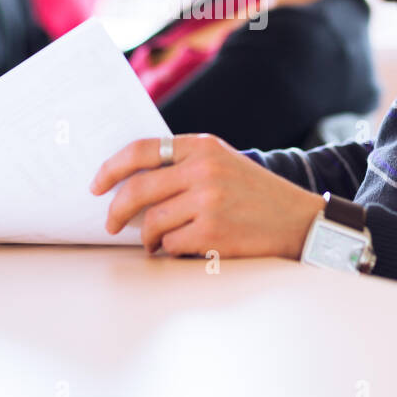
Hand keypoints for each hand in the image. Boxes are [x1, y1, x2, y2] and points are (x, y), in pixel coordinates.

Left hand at [90, 133, 323, 259]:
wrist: (299, 221)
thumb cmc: (256, 195)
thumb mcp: (224, 162)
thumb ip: (184, 163)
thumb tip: (130, 181)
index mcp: (203, 146)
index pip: (142, 150)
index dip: (111, 168)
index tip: (96, 185)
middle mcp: (204, 170)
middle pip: (137, 190)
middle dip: (115, 211)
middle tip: (109, 224)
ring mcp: (208, 202)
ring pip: (151, 222)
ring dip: (147, 238)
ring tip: (155, 242)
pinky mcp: (212, 233)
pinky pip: (170, 244)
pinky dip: (169, 250)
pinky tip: (181, 248)